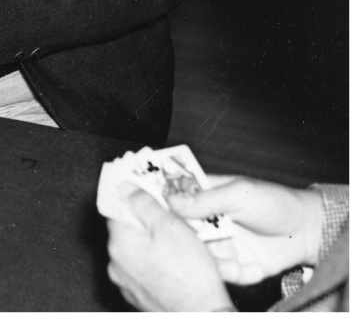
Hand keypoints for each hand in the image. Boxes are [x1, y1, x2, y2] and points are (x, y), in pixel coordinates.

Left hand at [106, 182, 234, 310]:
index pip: (115, 209)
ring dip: (151, 245)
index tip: (147, 195)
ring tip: (177, 246)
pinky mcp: (137, 295)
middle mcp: (115, 263)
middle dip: (146, 224)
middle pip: (126, 231)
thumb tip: (125, 187)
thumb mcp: (171, 227)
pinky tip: (175, 265)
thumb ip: (144, 204)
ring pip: (135, 252)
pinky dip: (154, 264)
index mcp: (119, 242)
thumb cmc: (191, 274)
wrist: (202, 314)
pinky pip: (142, 271)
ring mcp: (125, 282)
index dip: (133, 199)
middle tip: (171, 222)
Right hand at [167, 175, 325, 283]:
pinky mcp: (232, 265)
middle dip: (189, 244)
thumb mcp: (240, 193)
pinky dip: (238, 274)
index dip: (161, 210)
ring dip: (216, 263)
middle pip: (180, 235)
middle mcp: (204, 223)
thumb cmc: (273, 202)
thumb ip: (207, 198)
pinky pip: (224, 274)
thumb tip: (171, 200)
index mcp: (201, 198)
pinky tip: (254, 267)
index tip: (162, 218)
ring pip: (200, 258)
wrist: (307, 230)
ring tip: (235, 263)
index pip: (170, 202)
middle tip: (203, 247)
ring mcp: (217, 245)